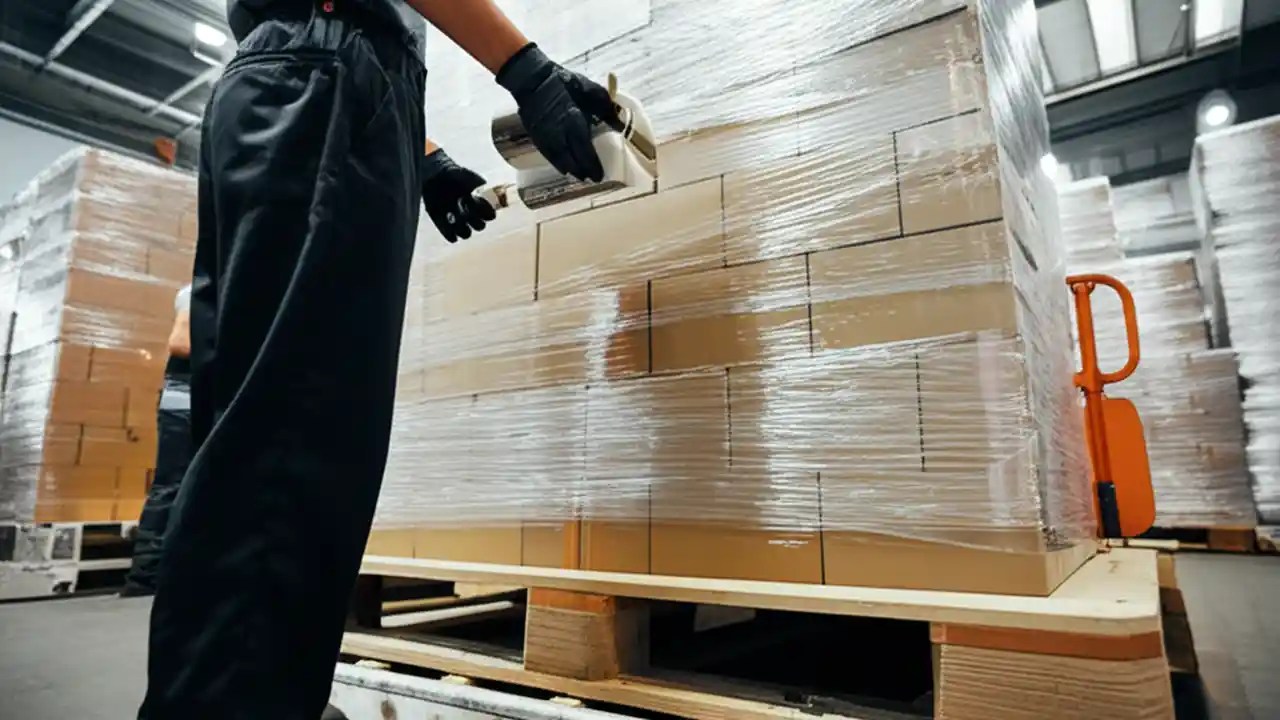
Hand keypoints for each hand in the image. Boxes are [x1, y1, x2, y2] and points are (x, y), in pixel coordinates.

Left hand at [421, 150, 495, 242]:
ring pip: (466, 234)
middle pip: (479, 226)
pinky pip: (451, 236)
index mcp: (478, 203)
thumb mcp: (464, 174)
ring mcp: (457, 221)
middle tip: (465, 211)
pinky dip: (449, 233)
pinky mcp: (444, 225)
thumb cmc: (450, 175)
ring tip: (454, 218)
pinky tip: (446, 221)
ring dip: (462, 228)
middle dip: (474, 220)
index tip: (476, 201)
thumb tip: (482, 184)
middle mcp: (470, 214)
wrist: (434, 176)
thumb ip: (474, 180)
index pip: (489, 215)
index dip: (485, 211)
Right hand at [496, 43, 618, 182]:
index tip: (600, 175)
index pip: (585, 150)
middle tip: (592, 179)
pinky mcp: (536, 136)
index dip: (592, 165)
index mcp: (574, 121)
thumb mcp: (590, 90)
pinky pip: (549, 155)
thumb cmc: (564, 82)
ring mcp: (546, 136)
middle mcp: (559, 133)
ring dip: (571, 170)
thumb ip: (606, 108)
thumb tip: (620, 126)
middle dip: (583, 171)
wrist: (532, 79)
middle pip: (572, 159)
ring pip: (560, 160)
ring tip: (580, 176)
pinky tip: (564, 169)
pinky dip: (557, 164)